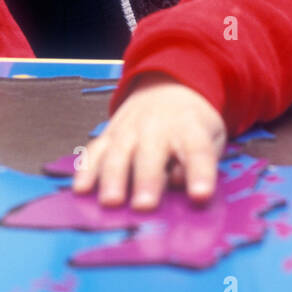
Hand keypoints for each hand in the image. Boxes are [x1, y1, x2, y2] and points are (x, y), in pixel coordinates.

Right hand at [72, 76, 226, 210]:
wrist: (169, 86)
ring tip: (111, 202)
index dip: (200, 174)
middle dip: (147, 180)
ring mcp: (130, 129)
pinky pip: (96, 151)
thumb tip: (178, 182)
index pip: (198, 152)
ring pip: (119, 152)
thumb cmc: (193, 125)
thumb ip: (200, 163)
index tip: (200, 195)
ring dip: (113, 178)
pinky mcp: (109, 133)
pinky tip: (81, 188)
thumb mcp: (210, 138)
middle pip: (151, 154)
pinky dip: (86, 169)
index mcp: (191, 130)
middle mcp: (158, 127)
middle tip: (144, 206)